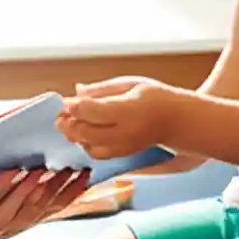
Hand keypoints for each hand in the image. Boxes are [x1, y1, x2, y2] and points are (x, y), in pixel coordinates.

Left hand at [56, 76, 176, 158]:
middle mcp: (126, 131)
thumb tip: (77, 91)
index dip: (74, 107)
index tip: (66, 101)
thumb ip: (102, 89)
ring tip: (73, 123)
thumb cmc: (154, 96)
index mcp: (128, 109)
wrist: (177, 121)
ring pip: (89, 147)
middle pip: (86, 133)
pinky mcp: (123, 155)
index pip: (92, 111)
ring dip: (76, 136)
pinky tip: (86, 133)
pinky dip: (86, 145)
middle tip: (62, 114)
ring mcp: (124, 146)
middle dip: (68, 124)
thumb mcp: (130, 83)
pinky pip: (97, 154)